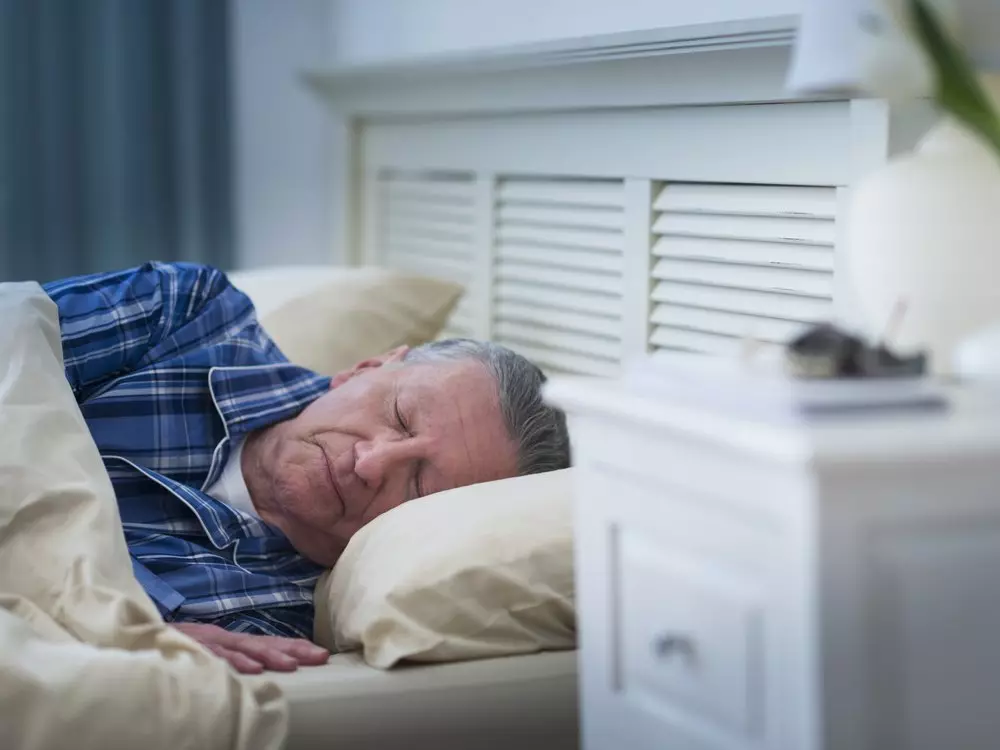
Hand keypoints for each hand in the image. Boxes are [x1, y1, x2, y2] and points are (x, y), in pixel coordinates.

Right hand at [172, 622, 329, 673]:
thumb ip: (229, 659)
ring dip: (270, 656)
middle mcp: (224, 637)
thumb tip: (256, 671)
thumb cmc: (173, 648)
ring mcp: (209, 642)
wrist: (135, 631)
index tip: (322, 654)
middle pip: (264, 643)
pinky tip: (253, 668)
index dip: (294, 647)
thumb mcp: (206, 654)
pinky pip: (216, 656)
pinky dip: (235, 661)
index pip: (268, 643)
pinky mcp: (192, 648)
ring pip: (245, 649)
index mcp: (230, 640)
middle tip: (321, 656)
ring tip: (293, 665)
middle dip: (294, 649)